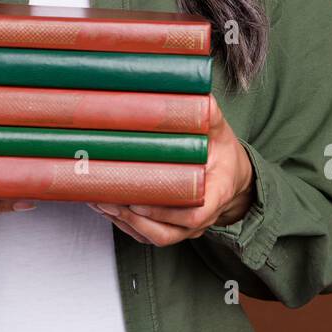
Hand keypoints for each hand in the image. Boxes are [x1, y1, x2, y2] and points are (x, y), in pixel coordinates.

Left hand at [88, 94, 254, 244]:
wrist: (231, 179)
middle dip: (134, 219)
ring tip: (99, 202)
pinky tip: (104, 207)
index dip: (164, 212)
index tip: (139, 201)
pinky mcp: (171, 228)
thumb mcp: (221, 134)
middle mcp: (202, 218)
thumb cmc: (224, 156)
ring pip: (153, 236)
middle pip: (167, 232)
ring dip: (124, 223)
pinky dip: (124, 224)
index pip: (194, 215)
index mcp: (217, 194)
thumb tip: (198, 95)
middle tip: (107, 200)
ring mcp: (186, 228)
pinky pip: (146, 234)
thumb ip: (210, 117)